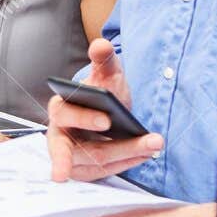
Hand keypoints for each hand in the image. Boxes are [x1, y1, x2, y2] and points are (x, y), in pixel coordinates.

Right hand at [47, 39, 161, 181]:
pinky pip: (104, 172)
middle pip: (81, 148)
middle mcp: (59, 136)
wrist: (105, 114)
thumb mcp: (105, 75)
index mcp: (59, 108)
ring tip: (156, 145)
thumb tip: (101, 45)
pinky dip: (127, 163)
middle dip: (115, 147)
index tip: (107, 119)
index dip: (84, 118)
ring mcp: (70, 157)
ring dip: (129, 154)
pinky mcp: (83, 171)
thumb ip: (103, 60)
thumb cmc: (100, 95)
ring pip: (97, 161)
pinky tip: (146, 154)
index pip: (64, 114)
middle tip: (145, 146)